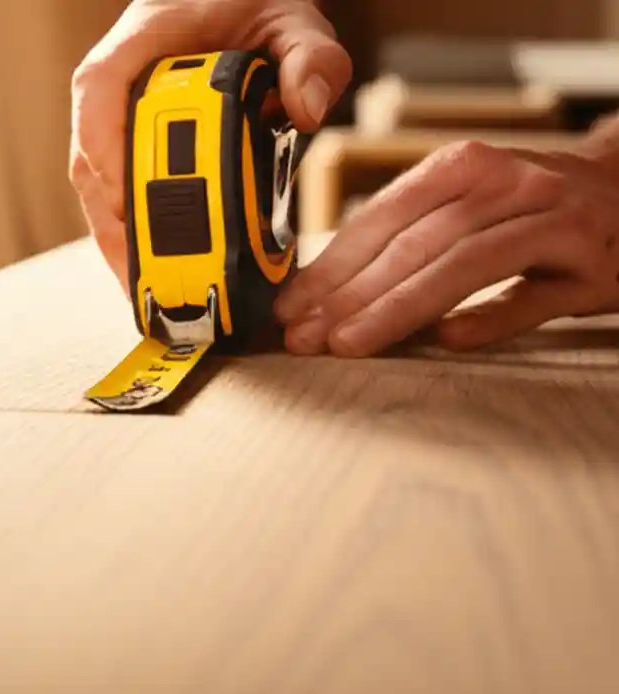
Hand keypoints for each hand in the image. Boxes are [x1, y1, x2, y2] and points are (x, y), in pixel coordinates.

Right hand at [69, 0, 351, 287]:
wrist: (223, 3)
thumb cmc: (245, 6)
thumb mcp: (290, 17)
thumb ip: (309, 53)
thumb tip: (308, 107)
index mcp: (136, 47)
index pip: (99, 92)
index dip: (105, 148)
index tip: (125, 200)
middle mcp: (112, 90)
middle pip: (90, 160)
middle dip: (111, 224)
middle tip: (142, 278)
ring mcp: (112, 123)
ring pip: (96, 188)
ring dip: (116, 241)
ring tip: (143, 293)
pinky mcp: (125, 150)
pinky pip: (115, 196)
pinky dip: (129, 235)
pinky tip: (150, 272)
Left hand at [274, 141, 618, 355]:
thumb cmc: (528, 208)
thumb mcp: (468, 200)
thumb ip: (407, 233)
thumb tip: (322, 288)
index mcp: (464, 166)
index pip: (382, 220)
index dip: (330, 266)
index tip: (288, 308)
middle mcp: (509, 185)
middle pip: (414, 245)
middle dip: (349, 296)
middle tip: (303, 338)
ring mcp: (555, 224)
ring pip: (463, 266)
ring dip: (397, 308)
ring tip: (348, 343)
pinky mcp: (592, 269)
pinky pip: (534, 295)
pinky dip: (489, 317)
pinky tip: (446, 340)